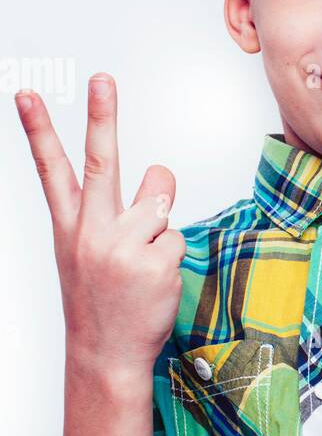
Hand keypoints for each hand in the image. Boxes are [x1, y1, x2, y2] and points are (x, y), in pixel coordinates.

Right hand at [15, 73, 185, 375]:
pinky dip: (172, 254)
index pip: (51, 170)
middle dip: (102, 117)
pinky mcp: (156, 261)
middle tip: (102, 79)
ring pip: (160, 199)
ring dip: (159, 220)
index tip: (29, 95)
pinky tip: (153, 279)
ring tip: (140, 257)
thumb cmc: (99, 300)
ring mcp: (124, 246)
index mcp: (70, 226)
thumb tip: (157, 177)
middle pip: (102, 162)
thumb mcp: (85, 253)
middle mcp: (93, 232)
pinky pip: (178, 236)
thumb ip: (112, 212)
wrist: (105, 356)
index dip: (38, 130)